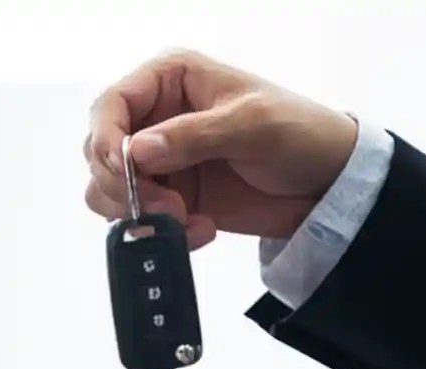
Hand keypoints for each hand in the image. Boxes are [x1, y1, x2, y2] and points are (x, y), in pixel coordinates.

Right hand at [84, 50, 357, 246]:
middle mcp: (155, 117)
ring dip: (139, 212)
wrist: (326, 184)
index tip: (127, 170)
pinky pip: (138, 219)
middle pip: (99, 152)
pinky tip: (202, 230)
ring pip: (108, 190)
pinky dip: (160, 232)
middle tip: (168, 207)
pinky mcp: (169, 197)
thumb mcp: (251, 125)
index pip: (110, 104)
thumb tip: (135, 151)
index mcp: (169, 79)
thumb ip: (192, 136)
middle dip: (125, 185)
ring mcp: (159, 161)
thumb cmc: (299, 133)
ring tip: (186, 219)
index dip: (106, 138)